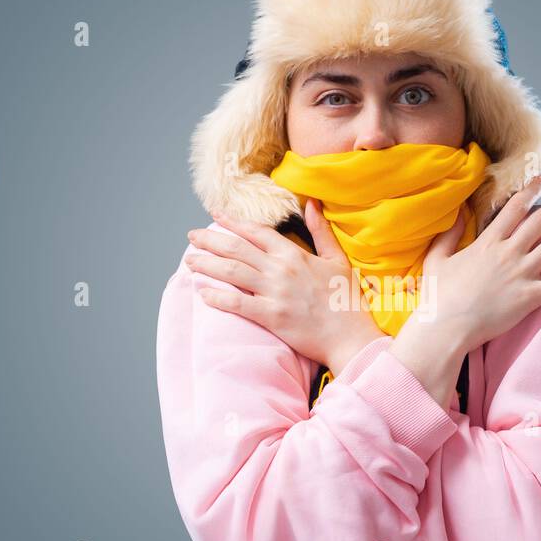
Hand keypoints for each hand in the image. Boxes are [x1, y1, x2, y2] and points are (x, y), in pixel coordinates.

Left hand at [183, 199, 385, 374]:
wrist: (351, 336)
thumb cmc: (346, 300)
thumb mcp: (338, 259)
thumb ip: (322, 231)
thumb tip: (312, 203)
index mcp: (294, 254)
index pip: (256, 232)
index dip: (233, 221)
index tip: (215, 214)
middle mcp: (281, 270)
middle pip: (236, 248)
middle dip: (210, 240)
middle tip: (191, 237)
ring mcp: (275, 293)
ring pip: (232, 272)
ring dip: (207, 264)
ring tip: (189, 261)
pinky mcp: (271, 317)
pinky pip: (237, 304)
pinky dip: (217, 297)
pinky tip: (202, 292)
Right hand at [407, 174, 540, 353]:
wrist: (445, 327)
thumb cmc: (438, 297)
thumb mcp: (437, 259)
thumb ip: (448, 234)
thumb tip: (457, 213)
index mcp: (487, 243)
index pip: (514, 208)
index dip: (531, 190)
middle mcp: (508, 253)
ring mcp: (521, 274)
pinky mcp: (529, 297)